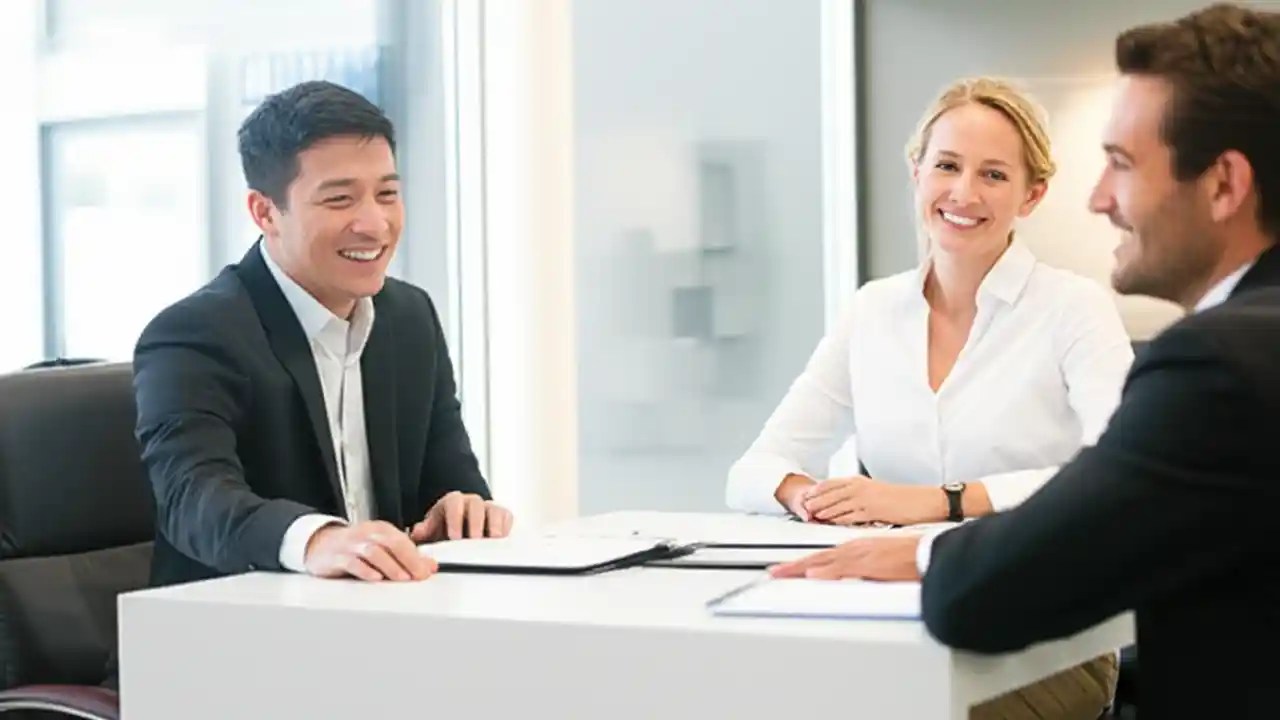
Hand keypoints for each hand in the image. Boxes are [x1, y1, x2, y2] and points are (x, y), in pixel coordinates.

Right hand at [303, 520, 436, 581]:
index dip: (417, 556)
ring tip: (402, 578)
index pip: (403, 540)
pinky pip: (352, 562)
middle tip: (418, 576)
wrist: (320, 545)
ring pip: (373, 552)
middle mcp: (367, 534)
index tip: (427, 571)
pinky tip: (375, 578)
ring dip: (390, 566)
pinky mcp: (337, 557)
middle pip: (391, 543)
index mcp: (380, 530)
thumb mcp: (381, 548)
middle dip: (408, 560)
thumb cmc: (354, 548)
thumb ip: (405, 556)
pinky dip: (365, 570)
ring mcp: (352, 545)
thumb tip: (429, 566)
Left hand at [410, 491, 513, 541]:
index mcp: (453, 502)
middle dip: (475, 523)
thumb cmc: (445, 529)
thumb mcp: (431, 530)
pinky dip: (506, 527)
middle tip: (475, 540)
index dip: (455, 519)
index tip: (454, 536)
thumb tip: (418, 532)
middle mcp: (471, 503)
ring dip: (494, 525)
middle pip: (476, 505)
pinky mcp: (502, 516)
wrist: (459, 529)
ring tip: (494, 540)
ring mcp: (488, 508)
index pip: (454, 503)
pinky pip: (506, 517)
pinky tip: (503, 539)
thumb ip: (424, 531)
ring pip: (494, 510)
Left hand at [768, 536, 922, 580]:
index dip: (803, 563)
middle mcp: (854, 549)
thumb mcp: (878, 563)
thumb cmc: (909, 558)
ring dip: (802, 567)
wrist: (928, 553)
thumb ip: (861, 570)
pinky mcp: (871, 563)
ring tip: (782, 573)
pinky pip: (845, 568)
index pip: (823, 557)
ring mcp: (861, 556)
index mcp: (855, 549)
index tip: (787, 569)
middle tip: (774, 572)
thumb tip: (848, 580)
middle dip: (794, 566)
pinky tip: (814, 574)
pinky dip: (829, 571)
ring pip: (824, 561)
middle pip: (817, 557)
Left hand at [802, 476, 944, 525]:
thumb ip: (860, 496)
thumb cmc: (903, 500)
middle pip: (830, 493)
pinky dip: (837, 519)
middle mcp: (860, 487)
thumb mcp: (877, 492)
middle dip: (816, 501)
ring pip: (837, 504)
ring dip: (823, 511)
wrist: (922, 501)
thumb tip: (847, 503)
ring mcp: (865, 498)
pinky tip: (830, 523)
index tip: (807, 496)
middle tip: (804, 508)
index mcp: (860, 482)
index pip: (832, 483)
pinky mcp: (871, 510)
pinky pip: (849, 515)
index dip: (818, 490)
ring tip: (812, 516)